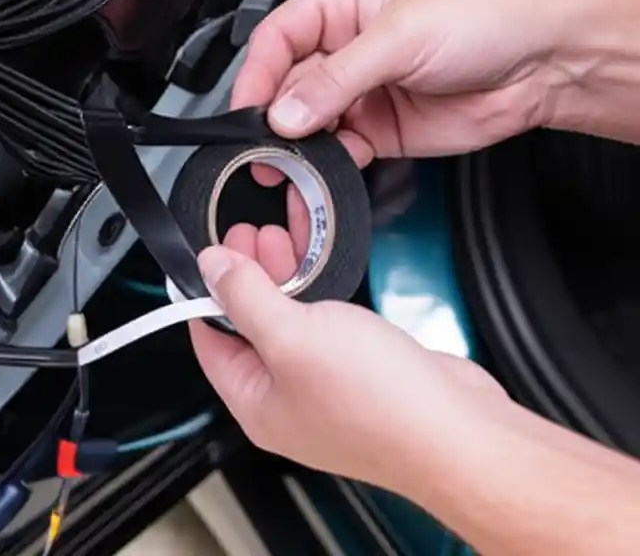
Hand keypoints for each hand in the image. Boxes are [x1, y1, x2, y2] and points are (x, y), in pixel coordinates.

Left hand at [188, 244, 509, 490]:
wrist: (459, 432)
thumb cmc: (379, 403)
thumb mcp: (293, 336)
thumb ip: (245, 298)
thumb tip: (211, 268)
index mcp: (254, 403)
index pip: (208, 340)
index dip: (206, 291)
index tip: (214, 251)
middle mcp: (287, 403)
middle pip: (249, 330)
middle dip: (247, 278)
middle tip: (250, 235)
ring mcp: (327, 392)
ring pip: (291, 326)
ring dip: (284, 281)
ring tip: (282, 239)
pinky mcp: (364, 378)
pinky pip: (329, 330)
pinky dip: (321, 297)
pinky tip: (324, 272)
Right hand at [236, 0, 573, 164]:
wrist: (541, 66)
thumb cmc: (485, 21)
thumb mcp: (400, 36)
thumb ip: (337, 78)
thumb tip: (287, 112)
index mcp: (342, 7)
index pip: (278, 38)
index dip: (257, 72)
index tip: (250, 106)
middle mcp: (345, 51)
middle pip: (286, 86)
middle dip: (274, 116)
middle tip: (266, 143)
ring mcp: (360, 94)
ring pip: (307, 123)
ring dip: (297, 145)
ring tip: (292, 161)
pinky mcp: (378, 131)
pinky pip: (337, 151)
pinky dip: (328, 163)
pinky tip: (331, 164)